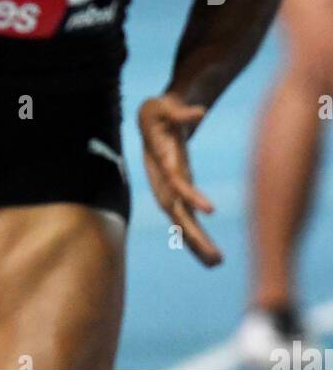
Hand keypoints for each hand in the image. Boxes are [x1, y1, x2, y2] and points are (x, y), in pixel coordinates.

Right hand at [138, 93, 222, 266]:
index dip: (188, 195)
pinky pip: (186, 220)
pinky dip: (196, 239)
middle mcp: (161, 181)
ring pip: (180, 222)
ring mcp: (168, 190)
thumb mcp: (165, 105)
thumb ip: (180, 111)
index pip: (173, 181)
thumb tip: (199, 112)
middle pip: (175, 211)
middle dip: (193, 235)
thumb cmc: (159, 110)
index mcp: (158, 160)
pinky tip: (212, 258)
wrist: (151, 120)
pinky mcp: (178, 194)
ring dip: (196, 244)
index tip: (210, 210)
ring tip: (217, 264)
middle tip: (215, 257)